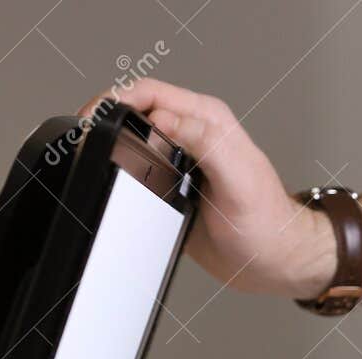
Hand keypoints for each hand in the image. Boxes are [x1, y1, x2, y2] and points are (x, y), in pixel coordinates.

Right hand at [78, 80, 329, 295]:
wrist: (276, 263)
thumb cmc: (268, 225)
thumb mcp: (239, 179)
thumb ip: (206, 142)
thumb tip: (164, 119)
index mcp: (209, 122)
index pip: (150, 93)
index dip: (116, 100)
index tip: (94, 120)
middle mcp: (194, 137)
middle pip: (136, 111)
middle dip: (106, 119)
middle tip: (86, 140)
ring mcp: (182, 162)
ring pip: (135, 139)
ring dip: (112, 144)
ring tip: (92, 157)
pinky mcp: (176, 188)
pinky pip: (140, 170)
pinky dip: (123, 172)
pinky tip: (114, 184)